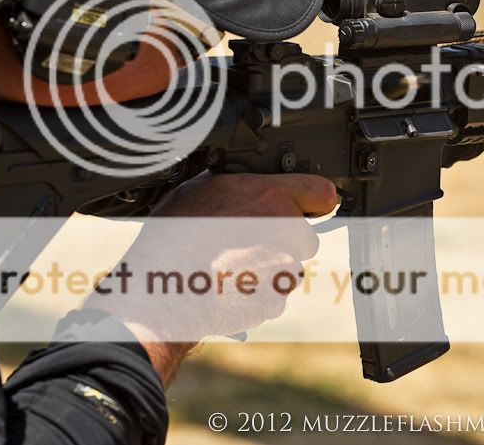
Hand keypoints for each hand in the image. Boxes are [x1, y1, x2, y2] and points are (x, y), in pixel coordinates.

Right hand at [88, 171, 337, 385]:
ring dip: (267, 268)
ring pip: (286, 267)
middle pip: (302, 236)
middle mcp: (285, 232)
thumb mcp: (197, 189)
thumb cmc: (174, 238)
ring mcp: (282, 269)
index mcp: (271, 197)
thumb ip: (233, 186)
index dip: (316, 199)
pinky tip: (228, 286)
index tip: (314, 204)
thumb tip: (235, 183)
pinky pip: (273, 295)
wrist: (163, 292)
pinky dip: (257, 293)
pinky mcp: (274, 300)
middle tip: (246, 242)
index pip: (321, 192)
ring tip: (229, 267)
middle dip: (282, 240)